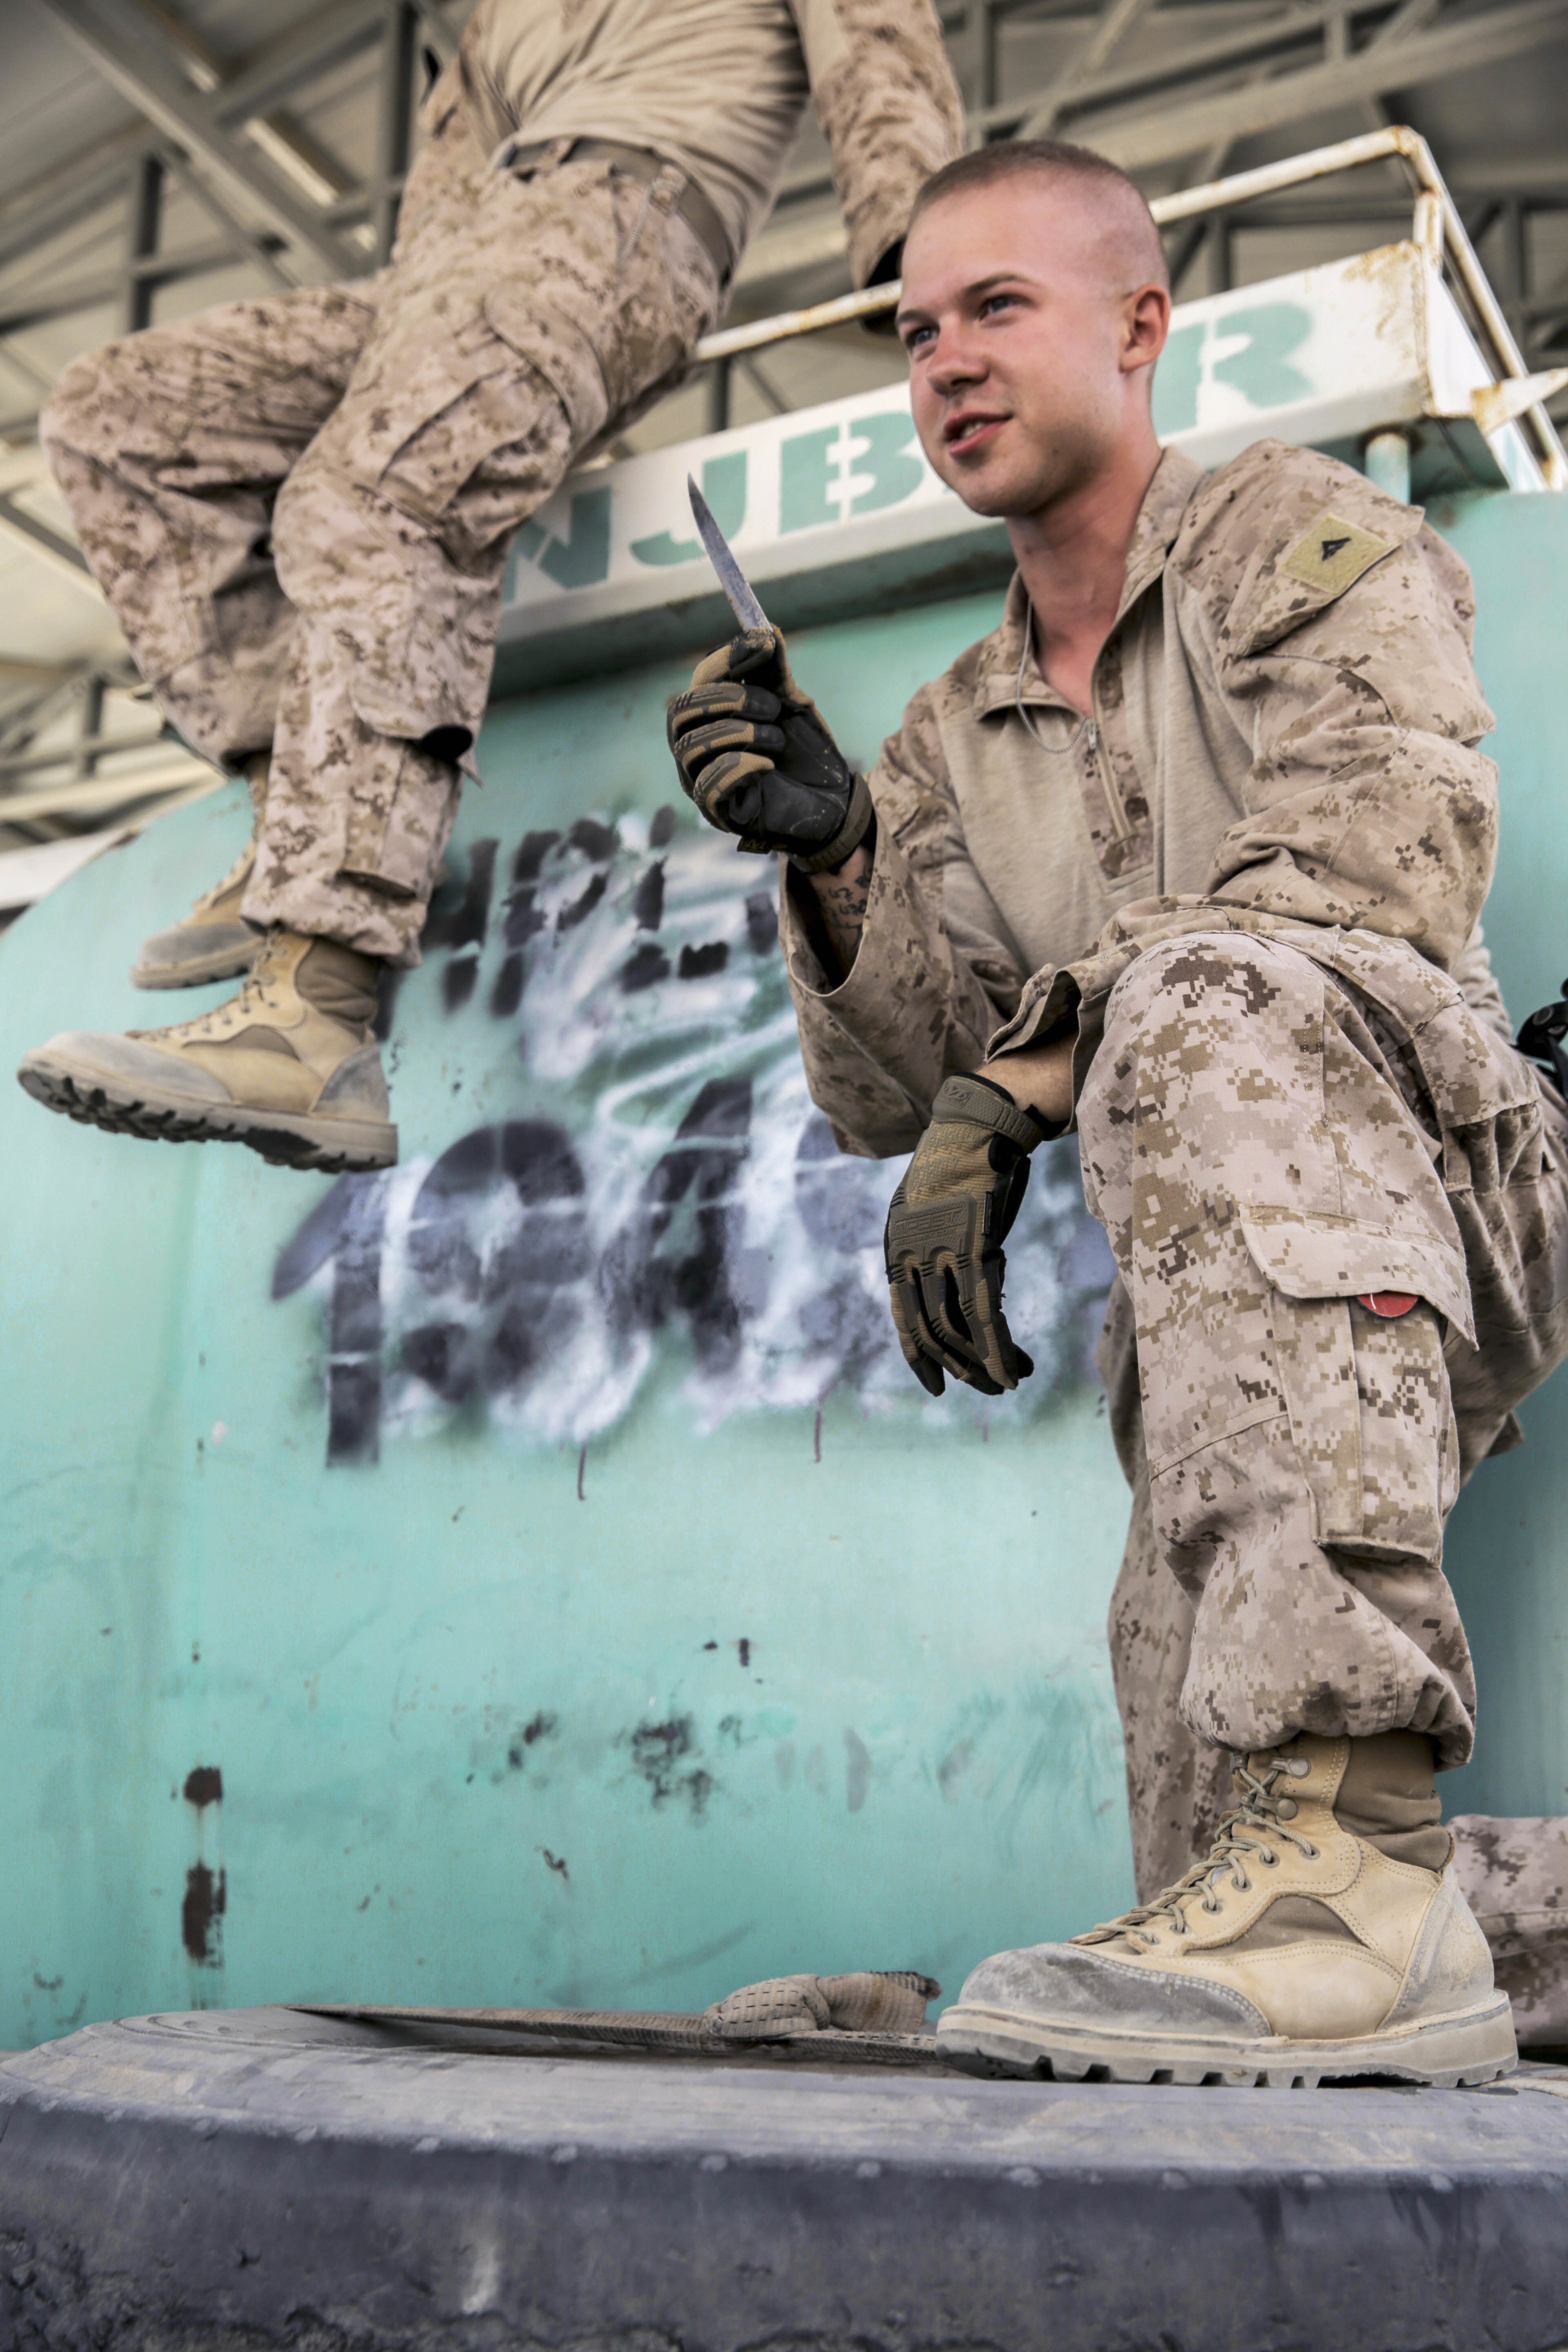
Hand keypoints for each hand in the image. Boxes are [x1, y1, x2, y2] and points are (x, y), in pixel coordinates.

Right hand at [666, 626, 872, 872]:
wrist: (833, 801)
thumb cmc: (804, 752)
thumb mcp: (793, 704)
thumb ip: (775, 671)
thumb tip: (764, 626)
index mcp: (710, 718)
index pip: (699, 681)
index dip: (727, 658)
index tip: (762, 643)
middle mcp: (695, 748)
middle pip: (682, 710)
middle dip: (729, 699)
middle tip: (772, 706)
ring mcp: (700, 782)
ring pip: (691, 746)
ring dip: (740, 734)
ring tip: (776, 739)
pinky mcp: (716, 814)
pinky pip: (708, 785)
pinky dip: (740, 767)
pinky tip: (768, 766)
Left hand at [884, 1073, 1042, 1396]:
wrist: (978, 1120)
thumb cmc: (964, 1164)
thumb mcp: (938, 1212)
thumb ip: (941, 1253)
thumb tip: (973, 1294)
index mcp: (897, 1249)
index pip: (903, 1320)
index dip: (921, 1359)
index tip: (939, 1388)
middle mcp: (909, 1253)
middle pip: (932, 1330)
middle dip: (962, 1368)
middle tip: (991, 1388)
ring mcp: (937, 1249)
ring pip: (957, 1328)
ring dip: (986, 1363)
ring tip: (1011, 1379)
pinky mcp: (971, 1243)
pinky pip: (982, 1310)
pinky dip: (997, 1346)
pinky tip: (1013, 1368)